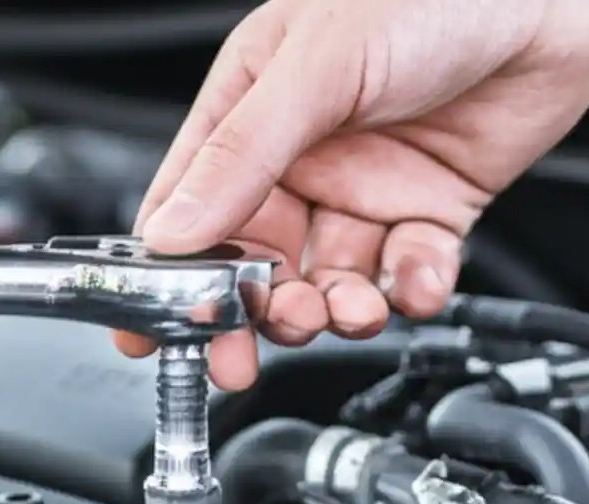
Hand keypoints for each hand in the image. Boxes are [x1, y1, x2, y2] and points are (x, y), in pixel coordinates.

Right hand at [115, 0, 588, 389]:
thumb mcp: (317, 66)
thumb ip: (241, 152)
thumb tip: (172, 230)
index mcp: (252, 108)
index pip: (191, 206)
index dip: (172, 275)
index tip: (160, 332)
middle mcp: (301, 154)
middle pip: (258, 261)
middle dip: (254, 312)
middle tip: (246, 354)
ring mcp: (365, 185)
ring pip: (330, 278)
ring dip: (336, 308)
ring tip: (350, 308)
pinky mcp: (429, 208)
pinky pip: (406, 271)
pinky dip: (411, 288)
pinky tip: (416, 279)